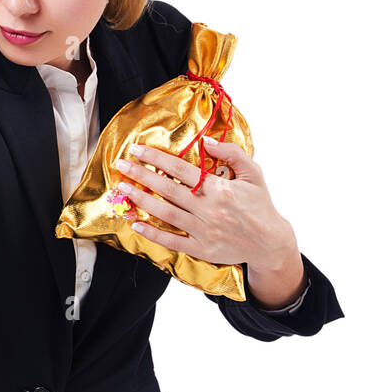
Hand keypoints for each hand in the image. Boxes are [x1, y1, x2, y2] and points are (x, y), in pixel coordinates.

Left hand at [111, 136, 302, 291]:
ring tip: (123, 189)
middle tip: (121, 165)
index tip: (138, 150)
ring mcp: (203, 230)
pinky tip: (136, 224)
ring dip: (141, 201)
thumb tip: (206, 142)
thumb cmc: (260, 206)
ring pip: (166, 213)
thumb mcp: (253, 174)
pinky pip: (172, 241)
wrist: (270, 243)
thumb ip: (231, 153)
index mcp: (219, 189)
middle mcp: (208, 209)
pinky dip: (153, 234)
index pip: (180, 170)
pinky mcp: (201, 249)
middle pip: (167, 189)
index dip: (157, 158)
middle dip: (141, 175)